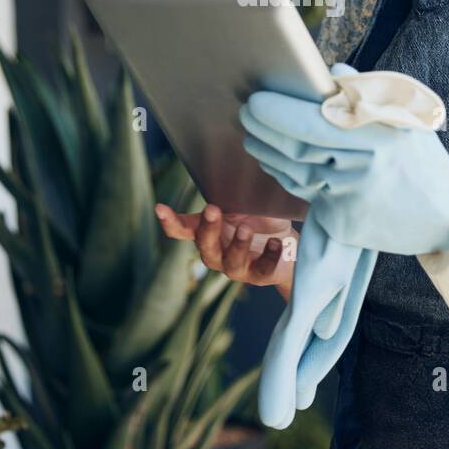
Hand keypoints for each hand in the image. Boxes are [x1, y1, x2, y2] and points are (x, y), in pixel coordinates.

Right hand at [154, 202, 294, 294]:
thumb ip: (234, 197)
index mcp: (208, 231)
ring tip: (246, 229)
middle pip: (205, 244)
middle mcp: (217, 252)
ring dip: (237, 244)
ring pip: (230, 261)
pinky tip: (277, 242)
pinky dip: (269, 256)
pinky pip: (262, 269)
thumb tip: (233, 173)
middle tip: (212, 209)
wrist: (288, 248)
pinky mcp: (259, 275)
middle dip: (208, 228)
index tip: (160, 208)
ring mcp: (236, 266)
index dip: (170, 221)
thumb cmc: (259, 222)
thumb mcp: (244, 205)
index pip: (182, 229)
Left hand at [238, 63, 448, 255]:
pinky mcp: (345, 226)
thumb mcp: (405, 116)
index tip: (256, 100)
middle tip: (245, 113)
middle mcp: (364, 172)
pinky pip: (307, 197)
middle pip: (297, 150)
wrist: (447, 216)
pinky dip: (286, 177)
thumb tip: (326, 70)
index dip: (279, 113)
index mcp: (379, 139)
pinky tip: (274, 162)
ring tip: (252, 137)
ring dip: (268, 154)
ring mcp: (353, 203)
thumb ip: (364, 92)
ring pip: (296, 175)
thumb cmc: (421, 157)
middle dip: (263, 131)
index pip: (315, 124)